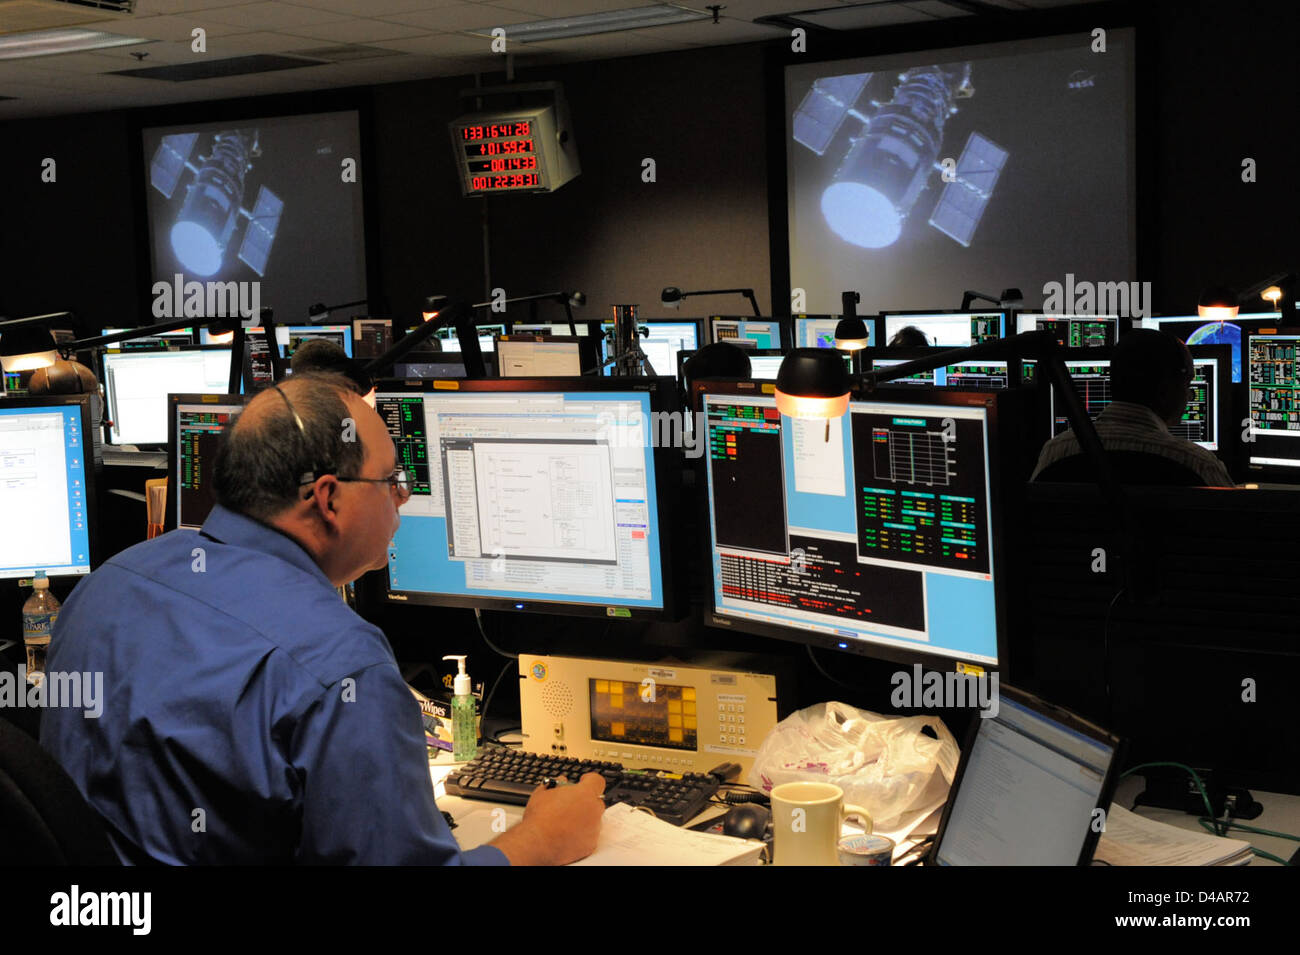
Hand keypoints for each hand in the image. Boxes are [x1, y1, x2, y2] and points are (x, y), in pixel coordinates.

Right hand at [489, 772, 605, 865]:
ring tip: (564, 823)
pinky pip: (589, 836)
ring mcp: (594, 829)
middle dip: (586, 801)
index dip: (589, 780)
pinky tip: (566, 835)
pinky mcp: (590, 845)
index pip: (597, 780)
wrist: (537, 844)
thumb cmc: (539, 819)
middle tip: (570, 804)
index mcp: (584, 794)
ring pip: (593, 820)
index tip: (583, 781)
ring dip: (583, 819)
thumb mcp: (542, 793)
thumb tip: (560, 781)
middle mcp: (593, 810)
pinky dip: (581, 836)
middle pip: (596, 801)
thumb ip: (555, 784)